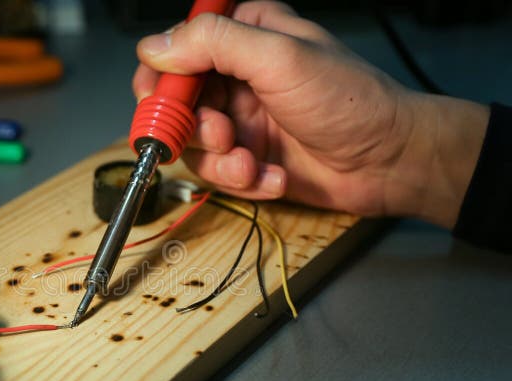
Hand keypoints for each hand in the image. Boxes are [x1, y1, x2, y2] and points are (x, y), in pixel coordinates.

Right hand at [133, 1, 487, 227]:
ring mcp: (241, 119)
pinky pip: (218, 173)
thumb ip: (214, 44)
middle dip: (195, 129)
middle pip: (175, 104)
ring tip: (252, 164)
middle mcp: (236, 76)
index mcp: (244, 36)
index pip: (174, 50)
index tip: (167, 107)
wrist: (388, 162)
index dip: (162, 81)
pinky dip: (243, 181)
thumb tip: (156, 46)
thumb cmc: (350, 102)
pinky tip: (273, 176)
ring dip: (221, 162)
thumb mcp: (280, 58)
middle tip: (222, 136)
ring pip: (193, 145)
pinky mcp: (247, 156)